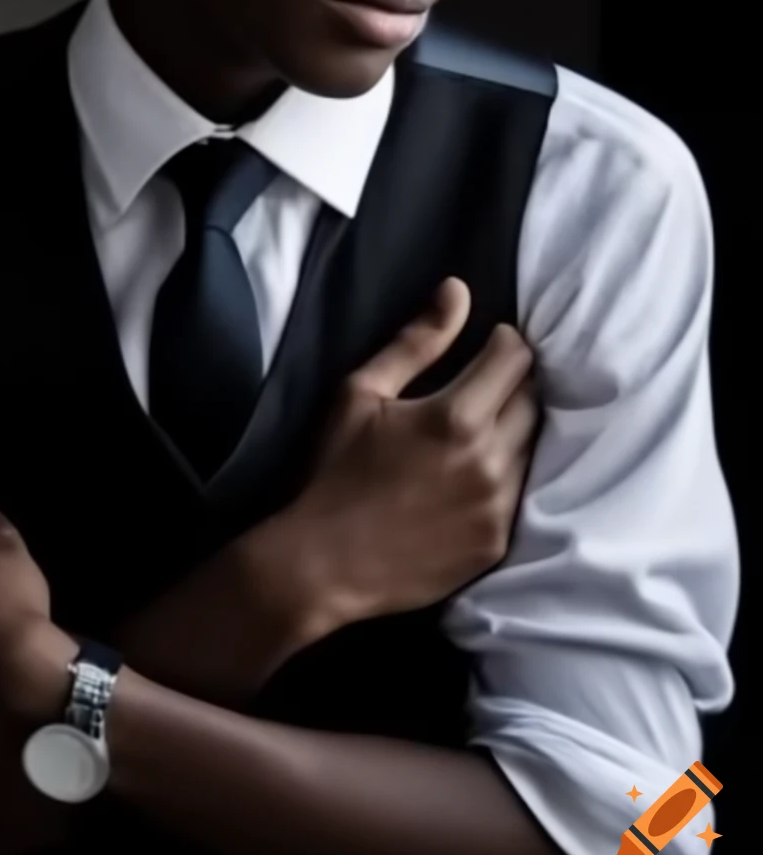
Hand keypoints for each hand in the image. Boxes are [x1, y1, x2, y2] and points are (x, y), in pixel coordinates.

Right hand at [116, 279, 536, 704]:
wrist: (321, 564)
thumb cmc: (332, 471)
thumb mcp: (360, 394)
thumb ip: (416, 341)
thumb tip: (458, 290)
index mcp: (456, 417)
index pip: (515, 358)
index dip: (504, 342)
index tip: (487, 344)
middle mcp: (490, 461)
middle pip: (533, 399)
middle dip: (512, 382)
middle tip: (481, 384)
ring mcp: (498, 506)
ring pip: (534, 446)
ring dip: (514, 428)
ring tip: (479, 428)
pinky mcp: (497, 542)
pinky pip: (523, 492)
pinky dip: (507, 473)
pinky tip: (473, 474)